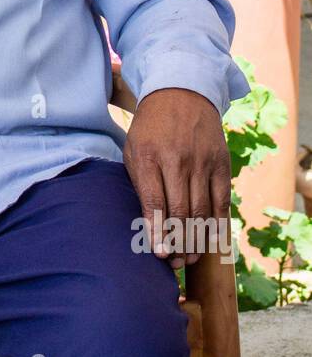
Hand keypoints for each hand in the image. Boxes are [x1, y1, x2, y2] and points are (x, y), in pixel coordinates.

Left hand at [122, 86, 230, 269]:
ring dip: (196, 238)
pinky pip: (221, 199)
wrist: (182, 93)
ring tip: (189, 257)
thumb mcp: (134, 149)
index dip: (158, 231)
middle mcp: (178, 160)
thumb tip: (146, 224)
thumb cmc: (150, 129)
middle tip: (175, 263)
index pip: (155, 202)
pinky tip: (211, 240)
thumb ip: (138, 183)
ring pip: (201, 209)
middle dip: (177, 241)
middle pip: (180, 211)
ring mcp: (202, 161)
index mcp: (149, 157)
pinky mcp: (221, 163)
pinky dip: (217, 223)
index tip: (160, 254)